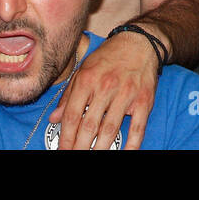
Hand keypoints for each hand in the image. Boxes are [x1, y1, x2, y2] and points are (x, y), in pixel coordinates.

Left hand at [48, 29, 158, 149]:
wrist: (139, 42)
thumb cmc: (109, 56)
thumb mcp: (83, 70)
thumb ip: (68, 96)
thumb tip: (54, 118)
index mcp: (87, 80)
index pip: (72, 116)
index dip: (65, 138)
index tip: (62, 150)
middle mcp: (105, 87)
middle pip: (89, 126)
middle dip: (79, 147)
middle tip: (75, 156)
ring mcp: (126, 94)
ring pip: (110, 129)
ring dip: (99, 148)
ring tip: (93, 157)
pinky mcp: (144, 100)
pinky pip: (137, 128)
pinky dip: (131, 145)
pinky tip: (125, 153)